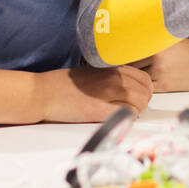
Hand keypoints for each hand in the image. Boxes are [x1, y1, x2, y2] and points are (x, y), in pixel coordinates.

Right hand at [37, 65, 152, 122]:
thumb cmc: (62, 85)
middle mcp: (112, 77)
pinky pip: (126, 114)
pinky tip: (117, 119)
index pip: (144, 78)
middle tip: (133, 109)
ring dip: (136, 111)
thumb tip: (128, 88)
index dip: (144, 91)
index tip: (137, 98)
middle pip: (146, 90)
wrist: (42, 93)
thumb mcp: (91, 73)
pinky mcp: (100, 109)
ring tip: (124, 114)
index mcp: (111, 67)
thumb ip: (111, 78)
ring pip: (140, 102)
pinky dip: (126, 119)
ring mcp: (107, 92)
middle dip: (143, 102)